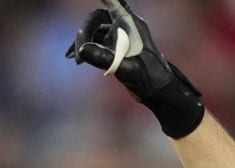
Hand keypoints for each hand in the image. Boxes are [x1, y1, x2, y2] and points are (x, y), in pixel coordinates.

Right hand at [65, 0, 203, 138]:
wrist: (158, 92)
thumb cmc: (148, 78)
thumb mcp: (126, 69)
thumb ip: (105, 58)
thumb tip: (82, 50)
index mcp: (131, 24)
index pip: (115, 2)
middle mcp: (125, 26)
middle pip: (97, 18)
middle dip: (85, 32)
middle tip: (78, 52)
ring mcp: (120, 36)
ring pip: (94, 30)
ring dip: (83, 41)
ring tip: (76, 59)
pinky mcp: (116, 47)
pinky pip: (96, 41)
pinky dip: (86, 48)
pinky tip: (77, 58)